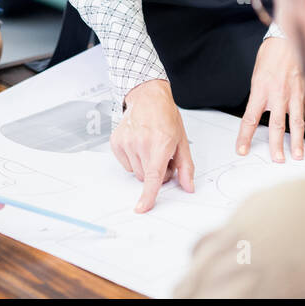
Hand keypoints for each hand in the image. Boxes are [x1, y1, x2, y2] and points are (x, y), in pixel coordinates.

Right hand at [110, 79, 194, 212]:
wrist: (147, 98)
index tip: (142, 207)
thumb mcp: (181, 141)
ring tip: (149, 148)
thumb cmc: (165, 117)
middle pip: (145, 177)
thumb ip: (186, 167)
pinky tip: (138, 144)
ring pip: (135, 172)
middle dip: (155, 173)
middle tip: (161, 156)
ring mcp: (126, 141)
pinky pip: (125, 164)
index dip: (148, 194)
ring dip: (143, 166)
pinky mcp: (116, 142)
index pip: (153, 175)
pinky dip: (133, 159)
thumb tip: (188, 187)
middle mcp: (141, 142)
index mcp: (160, 143)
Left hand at [236, 36, 304, 161]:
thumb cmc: (270, 55)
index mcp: (261, 89)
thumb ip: (260, 97)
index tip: (241, 150)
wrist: (287, 37)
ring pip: (298, 122)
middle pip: (276, 125)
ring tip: (297, 155)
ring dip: (298, 141)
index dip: (244, 136)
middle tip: (278, 160)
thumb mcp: (257, 75)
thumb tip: (260, 115)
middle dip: (276, 145)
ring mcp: (296, 93)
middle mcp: (279, 93)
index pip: (250, 118)